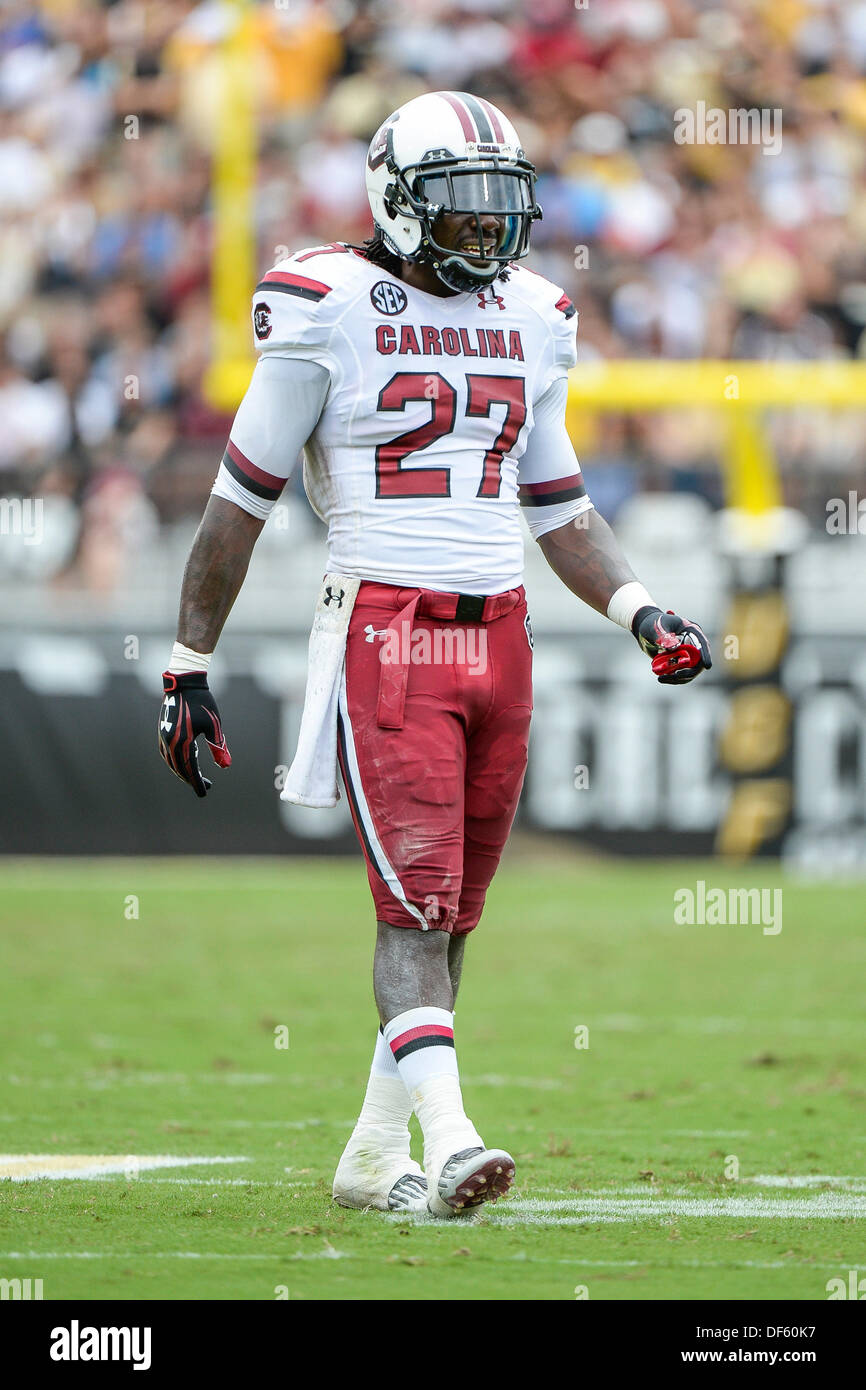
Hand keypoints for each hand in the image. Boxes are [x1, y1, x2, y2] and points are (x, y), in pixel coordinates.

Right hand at [158, 671, 231, 795]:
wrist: (184, 683)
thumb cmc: (202, 702)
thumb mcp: (214, 725)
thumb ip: (218, 746)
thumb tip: (225, 766)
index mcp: (182, 741)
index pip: (190, 768)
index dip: (196, 782)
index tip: (204, 793)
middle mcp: (169, 741)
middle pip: (179, 768)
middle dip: (191, 779)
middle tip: (205, 787)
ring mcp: (163, 736)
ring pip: (171, 762)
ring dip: (183, 771)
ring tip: (196, 777)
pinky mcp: (162, 731)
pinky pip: (166, 753)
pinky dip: (175, 762)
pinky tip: (185, 762)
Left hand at [632, 607, 711, 684]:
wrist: (645, 630)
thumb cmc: (653, 623)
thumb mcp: (657, 628)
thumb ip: (664, 637)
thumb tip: (673, 647)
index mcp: (692, 631)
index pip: (702, 643)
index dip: (706, 655)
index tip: (707, 666)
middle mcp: (693, 644)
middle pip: (698, 662)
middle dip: (688, 672)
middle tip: (674, 676)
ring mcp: (687, 655)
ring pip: (690, 671)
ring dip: (678, 678)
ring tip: (661, 679)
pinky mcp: (680, 663)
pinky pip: (681, 674)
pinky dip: (673, 678)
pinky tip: (661, 678)